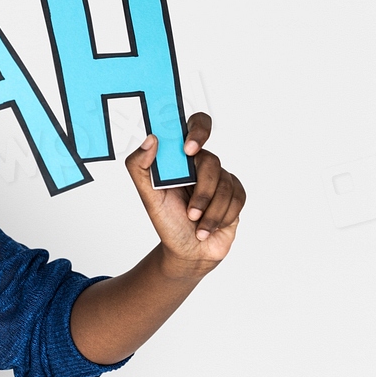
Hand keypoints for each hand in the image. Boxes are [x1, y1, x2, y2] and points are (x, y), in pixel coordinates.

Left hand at [124, 113, 245, 278]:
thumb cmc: (167, 220)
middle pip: (211, 161)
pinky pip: (237, 198)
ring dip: (208, 211)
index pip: (196, 125)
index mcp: (181, 158)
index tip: (188, 149)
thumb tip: (150, 139)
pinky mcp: (236, 194)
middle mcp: (202, 164)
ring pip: (224, 184)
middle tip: (190, 212)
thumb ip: (139, 166)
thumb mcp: (147, 196)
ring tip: (196, 224)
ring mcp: (221, 178)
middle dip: (201, 191)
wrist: (187, 251)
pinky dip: (220, 217)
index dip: (197, 130)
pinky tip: (208, 228)